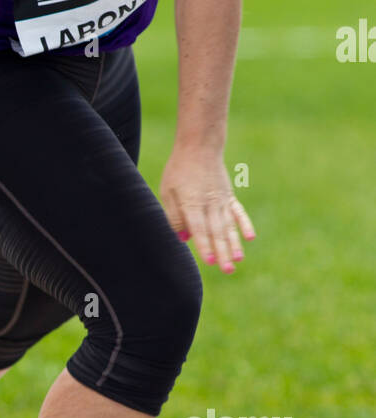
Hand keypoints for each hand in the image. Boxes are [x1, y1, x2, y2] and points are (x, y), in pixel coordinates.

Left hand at [160, 145, 255, 272]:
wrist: (200, 147)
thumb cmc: (179, 170)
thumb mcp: (167, 191)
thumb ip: (174, 216)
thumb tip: (184, 238)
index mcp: (191, 204)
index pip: (199, 229)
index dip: (205, 246)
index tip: (211, 262)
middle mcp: (209, 204)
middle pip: (216, 232)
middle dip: (222, 252)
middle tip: (227, 270)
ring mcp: (221, 200)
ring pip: (228, 226)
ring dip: (234, 244)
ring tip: (238, 260)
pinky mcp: (229, 196)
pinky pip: (238, 212)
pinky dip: (245, 225)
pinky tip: (250, 237)